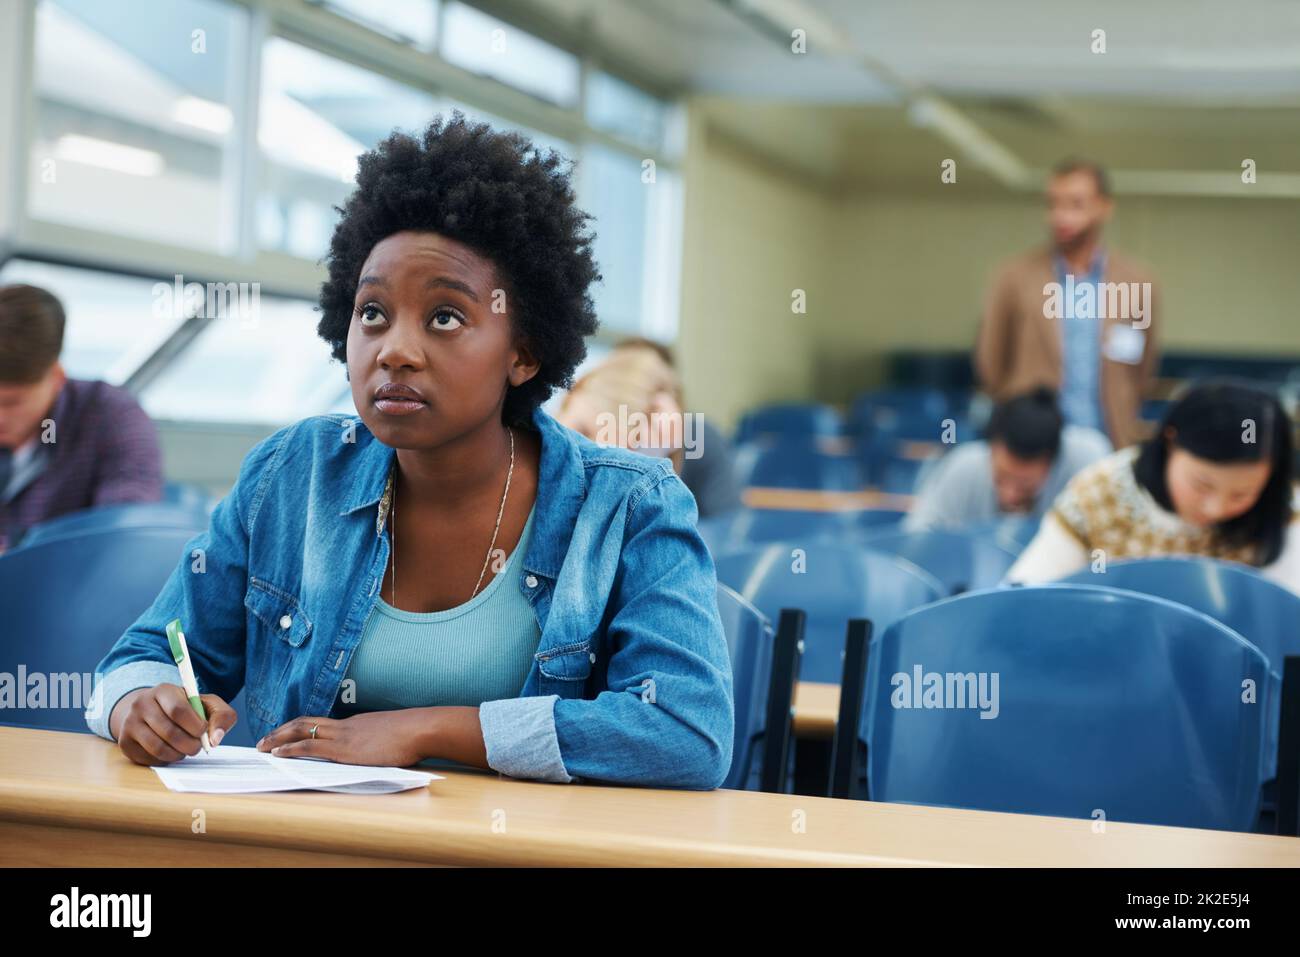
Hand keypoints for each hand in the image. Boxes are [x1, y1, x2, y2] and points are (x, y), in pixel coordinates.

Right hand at [111, 683, 237, 766]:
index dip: (195, 725)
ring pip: (158, 748)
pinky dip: (165, 760)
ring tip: (185, 749)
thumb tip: (216, 739)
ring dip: (178, 754)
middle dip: (190, 744)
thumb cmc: (186, 709)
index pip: (178, 710)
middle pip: (169, 732)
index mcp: (163, 691)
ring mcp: (129, 724)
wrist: (152, 711)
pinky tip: (170, 751)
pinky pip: (149, 758)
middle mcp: (141, 704)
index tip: (203, 731)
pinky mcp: (125, 743)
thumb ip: (222, 716)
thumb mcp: (207, 704)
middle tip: (197, 746)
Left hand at [257, 710, 437, 767]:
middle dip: (282, 730)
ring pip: (302, 731)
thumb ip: (380, 741)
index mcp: (356, 724)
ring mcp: (344, 736)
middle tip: (264, 739)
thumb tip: (382, 751)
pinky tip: (279, 753)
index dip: (300, 728)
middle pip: (306, 722)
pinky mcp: (344, 749)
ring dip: (279, 738)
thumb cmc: (414, 733)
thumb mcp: (392, 735)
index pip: (321, 723)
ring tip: (263, 746)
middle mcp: (345, 726)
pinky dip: (291, 749)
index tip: (286, 734)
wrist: (420, 728)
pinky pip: (310, 747)